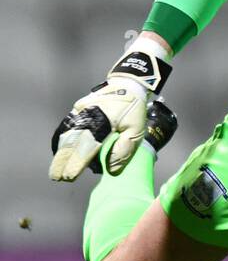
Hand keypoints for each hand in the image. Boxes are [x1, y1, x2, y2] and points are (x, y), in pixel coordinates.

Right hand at [49, 47, 170, 181]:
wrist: (127, 84)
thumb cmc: (133, 110)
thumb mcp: (137, 130)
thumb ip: (124, 150)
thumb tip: (111, 169)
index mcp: (104, 122)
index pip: (87, 146)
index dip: (77, 162)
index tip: (69, 176)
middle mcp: (88, 116)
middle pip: (72, 142)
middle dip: (63, 160)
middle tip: (56, 176)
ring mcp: (81, 111)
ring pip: (67, 134)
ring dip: (60, 151)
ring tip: (56, 167)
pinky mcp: (78, 108)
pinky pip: (67, 125)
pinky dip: (62, 138)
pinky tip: (59, 149)